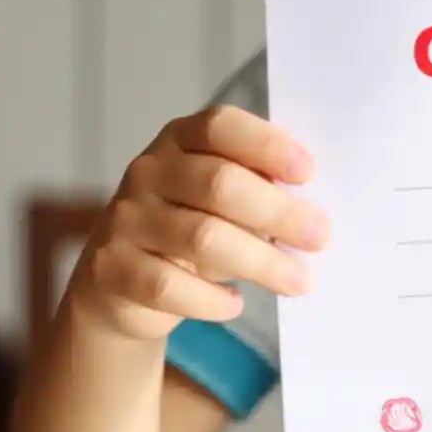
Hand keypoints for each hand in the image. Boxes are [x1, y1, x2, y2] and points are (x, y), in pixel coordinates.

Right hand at [73, 105, 328, 339]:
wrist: (120, 282)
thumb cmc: (194, 228)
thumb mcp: (225, 201)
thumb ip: (258, 192)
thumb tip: (312, 215)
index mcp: (181, 141)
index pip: (220, 127)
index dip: (266, 145)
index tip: (308, 173)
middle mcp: (148, 172)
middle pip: (218, 184)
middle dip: (278, 212)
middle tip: (319, 236)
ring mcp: (125, 220)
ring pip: (201, 238)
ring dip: (260, 262)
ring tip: (298, 280)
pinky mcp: (111, 269)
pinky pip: (168, 285)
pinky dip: (210, 299)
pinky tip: (236, 304)